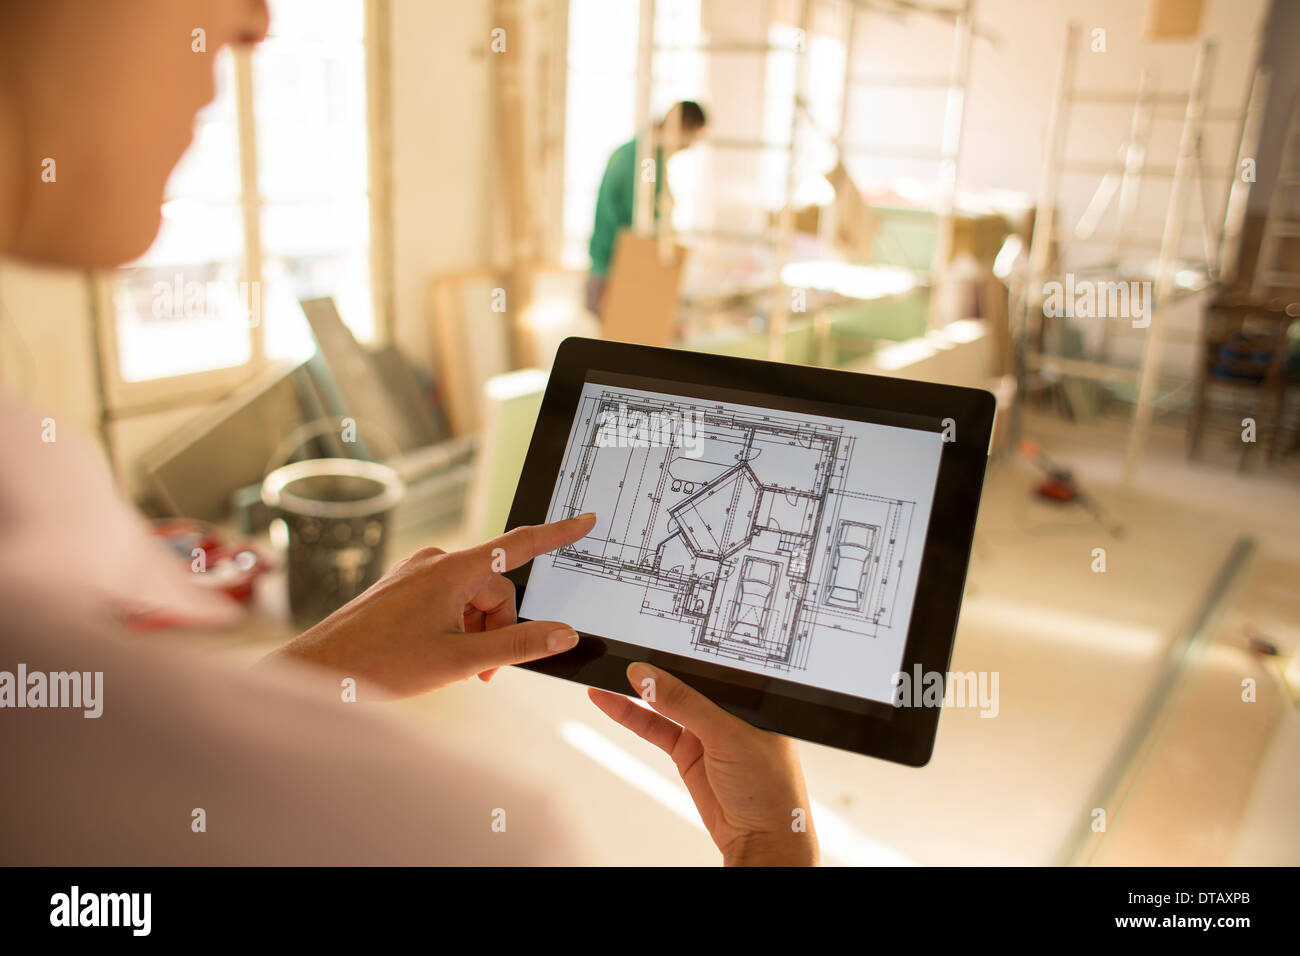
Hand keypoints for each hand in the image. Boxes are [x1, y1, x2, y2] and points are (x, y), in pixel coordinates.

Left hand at [266, 513, 596, 697]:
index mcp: (453, 569)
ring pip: (471, 602)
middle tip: (483, 673)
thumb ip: (518, 645)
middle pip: (495, 590)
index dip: (557, 535)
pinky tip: (437, 659)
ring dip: (475, 636)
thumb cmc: (379, 663)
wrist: (318, 671)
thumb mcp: (460, 661)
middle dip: (498, 630)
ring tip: (454, 671)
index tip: (584, 521)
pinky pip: (448, 603)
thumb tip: (563, 634)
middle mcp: (436, 563)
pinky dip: (455, 631)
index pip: (519, 545)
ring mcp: (417, 574)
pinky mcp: (404, 589)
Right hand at [589, 662, 817, 865]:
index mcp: (751, 695)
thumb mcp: (727, 735)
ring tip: (607, 674)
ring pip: (665, 704)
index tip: (650, 641)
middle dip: (655, 669)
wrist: (760, 839)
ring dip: (636, 692)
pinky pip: (655, 728)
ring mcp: (706, 730)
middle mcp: (728, 709)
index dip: (682, 652)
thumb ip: (685, 704)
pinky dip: (632, 716)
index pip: (712, 665)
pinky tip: (611, 701)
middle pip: (684, 682)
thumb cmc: (770, 788)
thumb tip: (647, 676)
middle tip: (624, 653)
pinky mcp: (688, 750)